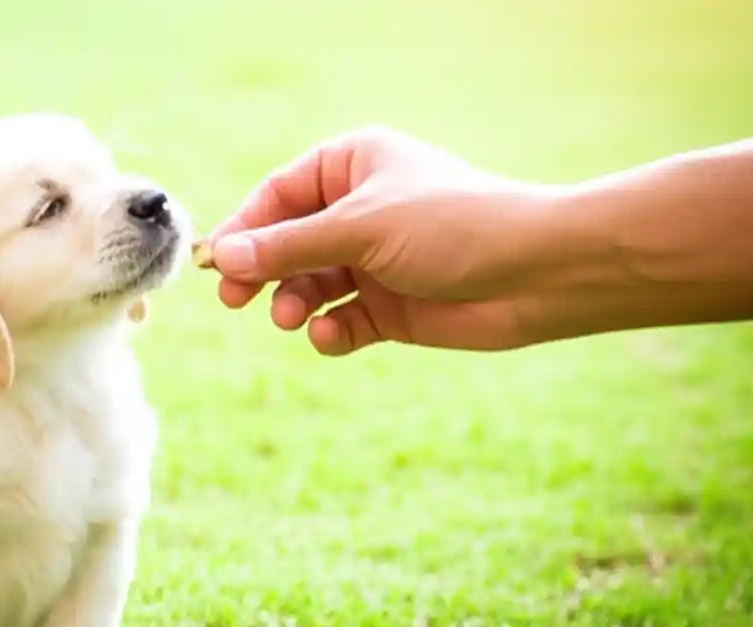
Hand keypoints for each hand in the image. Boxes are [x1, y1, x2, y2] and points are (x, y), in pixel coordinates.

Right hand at [207, 126, 559, 354]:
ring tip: (292, 318)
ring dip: (294, 303)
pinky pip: (341, 321)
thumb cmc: (453, 227)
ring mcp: (375, 261)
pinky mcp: (390, 308)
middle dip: (263, 272)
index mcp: (353, 166)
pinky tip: (332, 336)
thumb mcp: (360, 228)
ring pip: (309, 285)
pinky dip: (330, 331)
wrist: (536, 275)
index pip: (279, 195)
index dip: (244, 228)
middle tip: (235, 301)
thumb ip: (288, 247)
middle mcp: (360, 211)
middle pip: (287, 243)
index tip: (216, 263)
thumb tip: (223, 258)